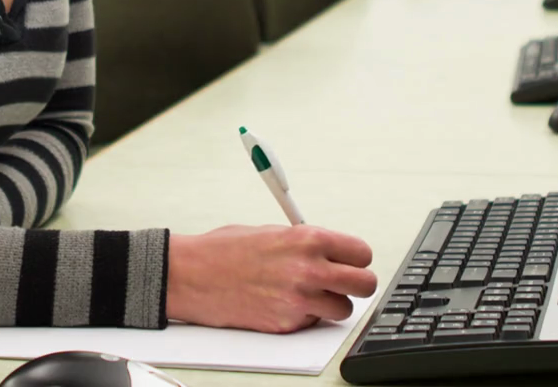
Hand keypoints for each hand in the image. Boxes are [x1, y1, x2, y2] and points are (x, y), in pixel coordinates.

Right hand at [165, 224, 376, 332]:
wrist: (192, 275)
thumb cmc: (224, 250)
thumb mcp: (272, 231)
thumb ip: (306, 242)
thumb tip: (329, 251)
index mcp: (308, 240)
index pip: (362, 253)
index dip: (356, 258)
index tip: (349, 261)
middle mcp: (309, 271)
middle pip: (365, 284)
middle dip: (356, 283)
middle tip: (343, 282)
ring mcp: (299, 301)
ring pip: (344, 310)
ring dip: (332, 303)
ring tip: (311, 294)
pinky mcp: (286, 325)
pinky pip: (313, 323)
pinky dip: (305, 316)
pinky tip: (284, 303)